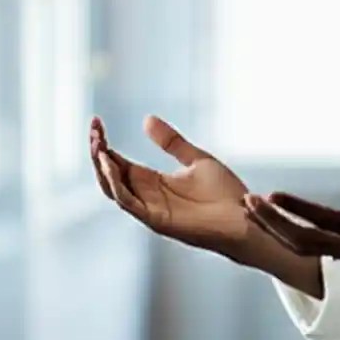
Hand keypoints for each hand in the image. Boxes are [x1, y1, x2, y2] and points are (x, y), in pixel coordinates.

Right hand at [90, 115, 252, 258]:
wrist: (246, 215)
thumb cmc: (226, 193)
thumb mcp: (196, 160)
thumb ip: (171, 142)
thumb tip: (146, 118)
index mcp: (152, 182)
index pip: (117, 162)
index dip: (104, 144)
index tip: (96, 121)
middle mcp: (146, 197)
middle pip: (109, 175)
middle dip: (98, 152)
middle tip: (94, 129)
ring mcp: (150, 210)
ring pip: (113, 188)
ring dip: (102, 167)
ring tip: (98, 143)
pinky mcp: (157, 220)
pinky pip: (128, 202)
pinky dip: (116, 183)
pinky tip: (110, 163)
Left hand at [245, 154, 339, 277]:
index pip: (325, 222)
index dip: (296, 209)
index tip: (271, 193)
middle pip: (304, 243)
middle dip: (273, 224)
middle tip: (248, 201)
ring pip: (307, 248)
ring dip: (278, 229)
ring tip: (255, 207)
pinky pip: (316, 248)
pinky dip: (292, 234)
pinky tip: (280, 220)